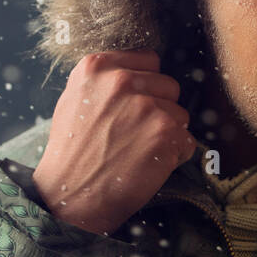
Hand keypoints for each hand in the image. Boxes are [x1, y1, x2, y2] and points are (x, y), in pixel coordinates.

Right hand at [32, 49, 196, 235]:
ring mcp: (145, 105)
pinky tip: (148, 165)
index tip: (133, 105)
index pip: (149, 60)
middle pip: (169, 85)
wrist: (69, 196)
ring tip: (137, 151)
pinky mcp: (164, 132)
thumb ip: (106, 80)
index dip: (146, 85)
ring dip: (167, 134)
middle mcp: (122, 80)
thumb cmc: (71, 152)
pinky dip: (175, 156)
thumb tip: (139, 73)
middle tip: (134, 133)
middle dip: (160, 108)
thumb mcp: (75, 99)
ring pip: (180, 114)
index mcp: (97, 66)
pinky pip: (187, 141)